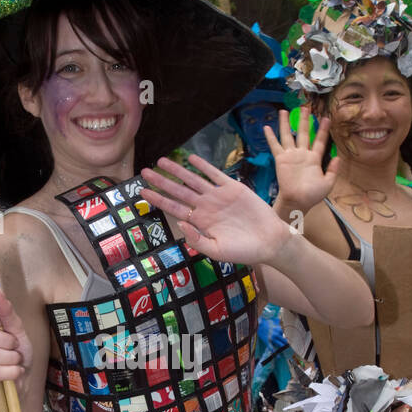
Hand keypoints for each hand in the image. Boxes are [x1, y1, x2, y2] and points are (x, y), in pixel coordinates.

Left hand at [141, 156, 288, 265]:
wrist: (269, 242)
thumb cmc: (244, 251)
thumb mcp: (217, 251)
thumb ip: (197, 240)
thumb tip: (180, 225)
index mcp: (200, 222)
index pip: (174, 208)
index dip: (158, 199)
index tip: (142, 192)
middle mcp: (206, 207)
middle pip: (179, 191)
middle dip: (161, 181)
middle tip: (144, 172)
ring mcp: (218, 196)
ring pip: (193, 180)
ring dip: (177, 170)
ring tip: (162, 160)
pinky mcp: (233, 188)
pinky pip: (215, 174)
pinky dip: (203, 167)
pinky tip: (191, 159)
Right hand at [264, 107, 336, 212]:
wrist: (298, 201)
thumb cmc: (312, 195)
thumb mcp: (328, 183)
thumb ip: (333, 170)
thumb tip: (338, 157)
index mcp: (314, 158)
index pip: (320, 140)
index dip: (323, 130)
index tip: (326, 118)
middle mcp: (302, 154)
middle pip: (303, 133)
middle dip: (304, 120)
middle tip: (305, 107)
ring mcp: (291, 156)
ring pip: (288, 135)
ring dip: (286, 123)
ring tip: (284, 111)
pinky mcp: (280, 159)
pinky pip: (275, 146)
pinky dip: (270, 137)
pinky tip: (266, 127)